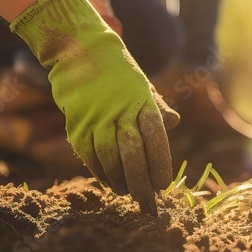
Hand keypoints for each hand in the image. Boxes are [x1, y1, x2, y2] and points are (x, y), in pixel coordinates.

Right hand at [10, 0, 178, 213]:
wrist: (79, 48)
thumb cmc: (117, 71)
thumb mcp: (142, 85)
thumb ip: (156, 107)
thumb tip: (174, 123)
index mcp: (143, 102)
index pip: (156, 140)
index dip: (160, 165)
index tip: (163, 185)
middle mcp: (121, 111)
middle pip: (133, 154)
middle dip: (141, 183)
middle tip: (148, 204)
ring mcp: (96, 117)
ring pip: (109, 158)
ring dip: (120, 181)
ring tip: (128, 194)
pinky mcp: (76, 122)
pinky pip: (88, 154)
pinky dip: (99, 172)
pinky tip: (108, 183)